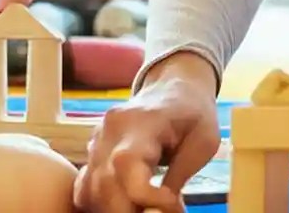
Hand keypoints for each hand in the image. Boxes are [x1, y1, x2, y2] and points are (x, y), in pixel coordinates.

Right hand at [75, 53, 219, 212]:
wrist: (174, 88)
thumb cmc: (193, 113)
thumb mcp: (203, 141)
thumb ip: (180, 175)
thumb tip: (161, 211)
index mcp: (140, 121)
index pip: (126, 165)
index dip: (146, 196)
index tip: (173, 204)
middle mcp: (110, 130)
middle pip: (104, 184)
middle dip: (130, 211)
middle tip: (158, 212)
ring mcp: (97, 141)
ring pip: (91, 190)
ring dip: (117, 209)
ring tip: (147, 208)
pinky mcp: (93, 152)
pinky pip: (86, 186)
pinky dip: (102, 204)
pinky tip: (127, 205)